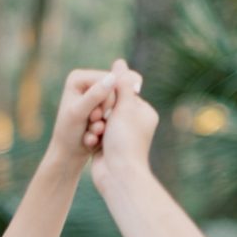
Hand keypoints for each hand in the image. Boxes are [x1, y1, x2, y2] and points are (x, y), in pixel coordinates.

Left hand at [47, 67, 119, 169]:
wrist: (68, 155)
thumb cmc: (68, 134)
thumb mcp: (79, 114)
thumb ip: (95, 95)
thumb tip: (113, 77)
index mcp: (78, 77)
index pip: (109, 79)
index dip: (108, 100)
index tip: (94, 117)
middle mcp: (86, 82)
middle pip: (114, 90)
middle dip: (106, 111)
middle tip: (93, 123)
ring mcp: (95, 95)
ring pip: (117, 102)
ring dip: (106, 120)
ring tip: (92, 130)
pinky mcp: (101, 107)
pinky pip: (115, 112)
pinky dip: (107, 124)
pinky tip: (95, 133)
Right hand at [87, 59, 157, 189]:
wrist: (118, 174)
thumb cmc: (125, 140)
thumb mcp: (124, 106)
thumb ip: (121, 83)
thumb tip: (119, 62)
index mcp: (144, 112)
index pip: (123, 92)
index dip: (110, 93)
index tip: (102, 98)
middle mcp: (135, 124)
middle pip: (111, 106)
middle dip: (100, 110)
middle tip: (97, 115)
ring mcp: (121, 137)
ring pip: (101, 120)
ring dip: (95, 124)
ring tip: (96, 129)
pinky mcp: (108, 148)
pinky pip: (97, 134)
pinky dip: (93, 136)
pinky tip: (92, 141)